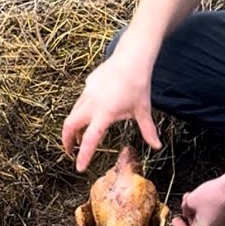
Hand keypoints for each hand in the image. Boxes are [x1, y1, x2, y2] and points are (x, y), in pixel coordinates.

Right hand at [61, 55, 161, 172]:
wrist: (132, 58)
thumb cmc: (138, 85)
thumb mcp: (143, 110)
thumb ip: (148, 130)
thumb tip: (157, 146)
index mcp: (105, 113)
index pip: (90, 139)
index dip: (84, 155)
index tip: (79, 167)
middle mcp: (92, 104)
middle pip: (70, 125)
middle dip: (67, 140)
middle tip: (70, 150)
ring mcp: (87, 92)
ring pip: (73, 112)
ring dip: (74, 126)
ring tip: (81, 135)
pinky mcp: (88, 84)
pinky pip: (80, 101)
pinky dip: (81, 111)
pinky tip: (92, 112)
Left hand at [172, 176, 224, 225]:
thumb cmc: (215, 194)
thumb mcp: (191, 199)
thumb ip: (185, 208)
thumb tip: (186, 210)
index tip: (175, 219)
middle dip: (188, 216)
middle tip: (185, 206)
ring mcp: (224, 225)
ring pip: (206, 222)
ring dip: (198, 211)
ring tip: (195, 198)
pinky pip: (215, 217)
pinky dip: (208, 210)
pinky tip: (206, 198)